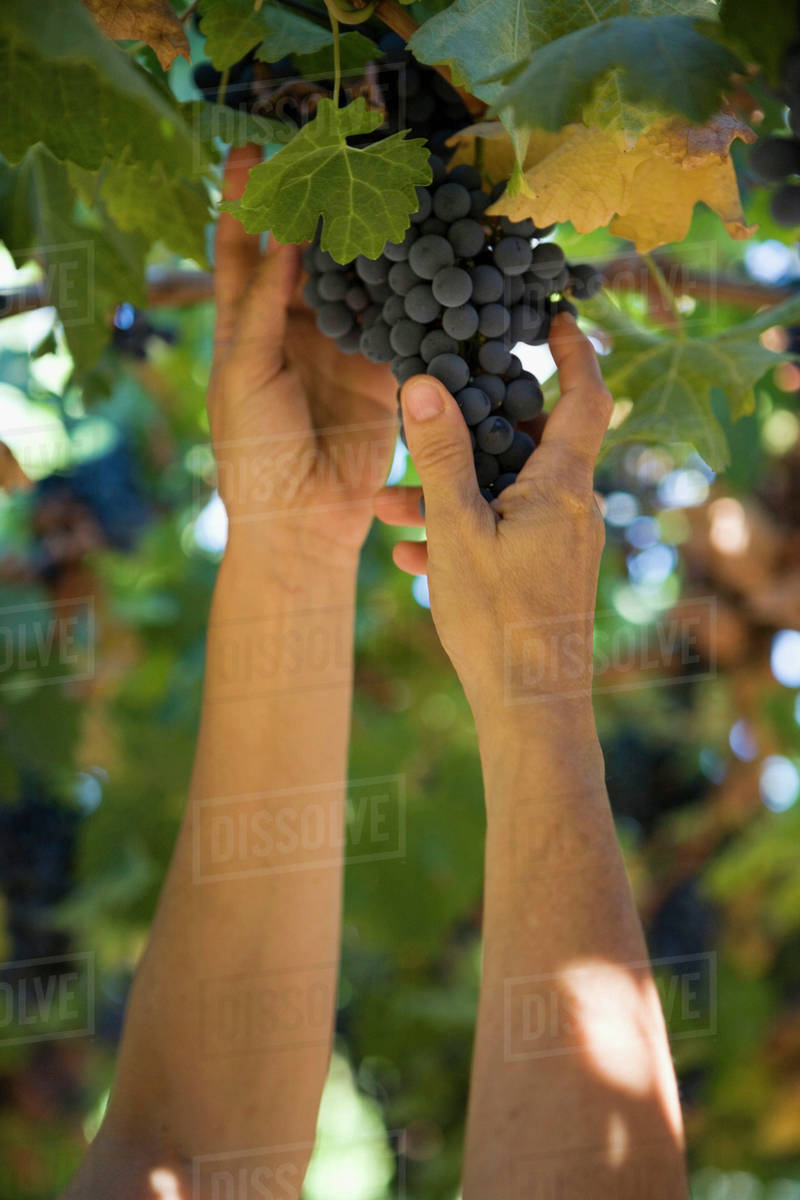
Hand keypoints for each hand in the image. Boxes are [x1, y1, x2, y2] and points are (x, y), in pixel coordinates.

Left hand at [209, 145, 396, 565]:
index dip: (241, 201)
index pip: (239, 251)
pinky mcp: (380, 372)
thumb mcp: (245, 370)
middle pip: (305, 254)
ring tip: (380, 189)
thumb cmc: (253, 449)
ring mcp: (339, 349)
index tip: (247, 150)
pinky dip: (404, 292)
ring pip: (354, 281)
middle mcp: (293, 330)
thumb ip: (263, 304)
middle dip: (313, 206)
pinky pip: (394, 322)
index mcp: (245, 328)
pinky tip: (417, 251)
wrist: (302, 520)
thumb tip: (284, 238)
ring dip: (364, 240)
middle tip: (333, 155)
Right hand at [374, 314, 612, 727]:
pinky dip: (461, 533)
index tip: (554, 320)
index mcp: (562, 486)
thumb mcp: (458, 530)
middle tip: (431, 418)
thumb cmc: (497, 620)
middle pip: (530, 444)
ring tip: (385, 507)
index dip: (575, 352)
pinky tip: (410, 555)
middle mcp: (571, 509)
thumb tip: (427, 384)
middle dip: (470, 434)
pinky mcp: (546, 574)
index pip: (586, 398)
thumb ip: (442, 457)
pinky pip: (503, 535)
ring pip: (504, 495)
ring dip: (448, 494)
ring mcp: (561, 544)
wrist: (529, 709)